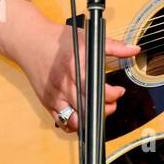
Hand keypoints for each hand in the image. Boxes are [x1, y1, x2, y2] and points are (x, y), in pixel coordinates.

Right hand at [10, 18, 140, 133]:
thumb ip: (114, 46)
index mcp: (75, 68)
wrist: (30, 41)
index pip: (97, 90)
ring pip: (75, 121)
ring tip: (97, 110)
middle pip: (88, 109)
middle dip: (105, 110)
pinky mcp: (47, 102)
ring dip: (90, 121)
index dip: (113, 95)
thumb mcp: (87, 39)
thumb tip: (134, 50)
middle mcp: (64, 85)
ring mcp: (54, 96)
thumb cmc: (58, 40)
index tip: (119, 90)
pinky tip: (82, 115)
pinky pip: (61, 122)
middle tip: (111, 103)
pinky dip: (74, 124)